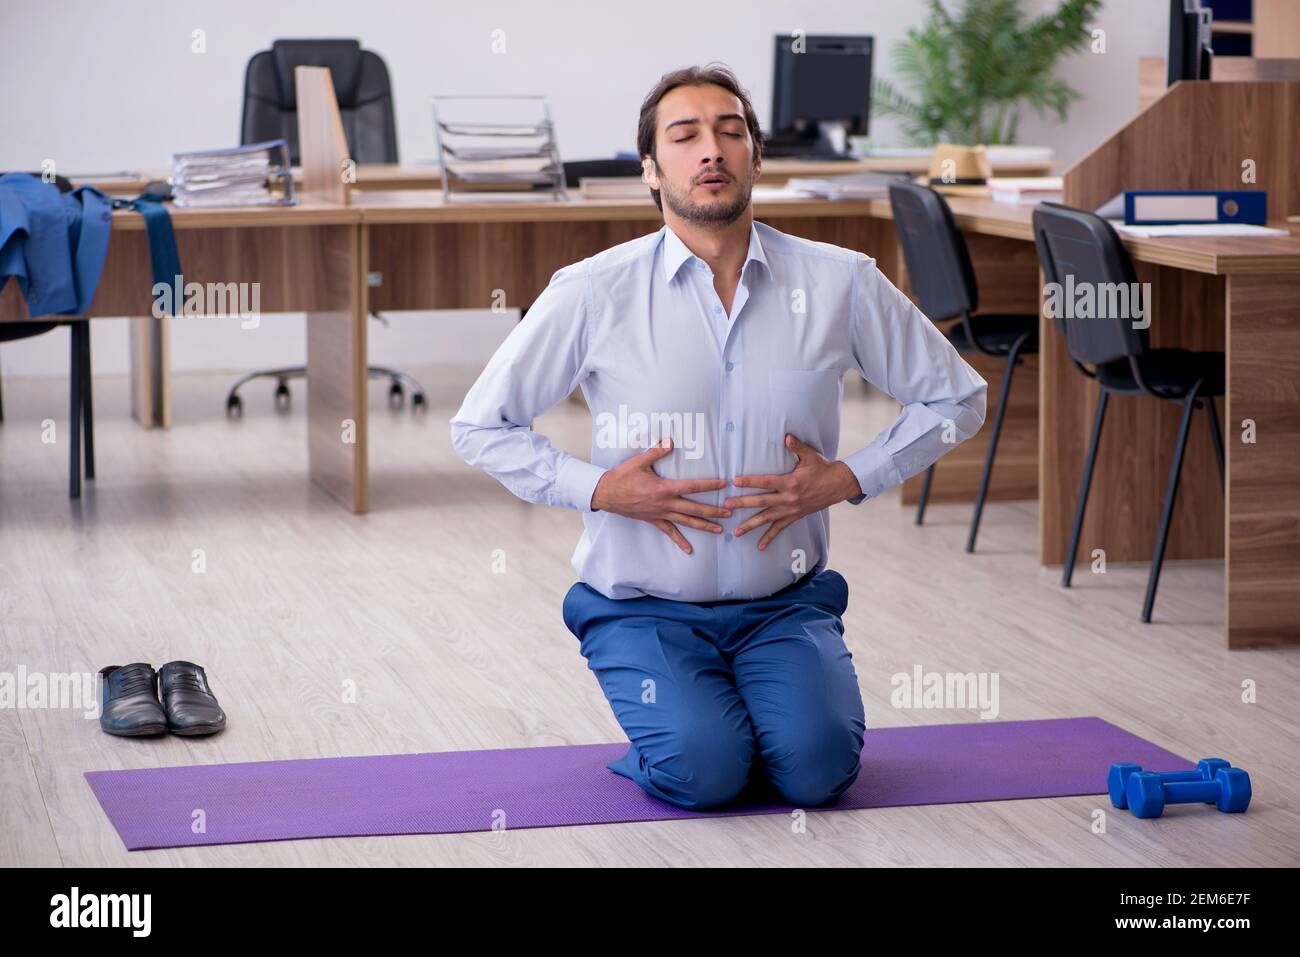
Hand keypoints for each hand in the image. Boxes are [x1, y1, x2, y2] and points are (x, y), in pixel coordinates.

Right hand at [590, 435, 730, 554]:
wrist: (606, 494)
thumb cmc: (622, 477)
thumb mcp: (640, 461)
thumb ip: (657, 451)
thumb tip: (670, 441)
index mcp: (664, 489)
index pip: (692, 487)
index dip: (709, 485)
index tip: (724, 484)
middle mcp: (665, 504)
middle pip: (695, 508)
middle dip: (714, 510)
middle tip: (730, 512)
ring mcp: (660, 514)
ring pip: (686, 522)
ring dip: (704, 526)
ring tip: (720, 530)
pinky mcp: (654, 520)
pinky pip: (669, 532)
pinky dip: (680, 541)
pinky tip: (689, 550)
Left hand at [725, 433, 861, 550]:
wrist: (838, 485)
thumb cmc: (823, 468)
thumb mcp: (811, 455)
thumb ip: (797, 447)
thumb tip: (786, 437)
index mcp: (791, 482)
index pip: (766, 482)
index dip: (750, 481)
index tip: (735, 481)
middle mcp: (790, 498)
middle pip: (762, 502)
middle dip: (743, 503)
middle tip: (726, 506)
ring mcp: (792, 510)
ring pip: (767, 518)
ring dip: (751, 525)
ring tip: (736, 532)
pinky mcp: (795, 516)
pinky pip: (780, 529)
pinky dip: (769, 538)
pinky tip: (760, 546)